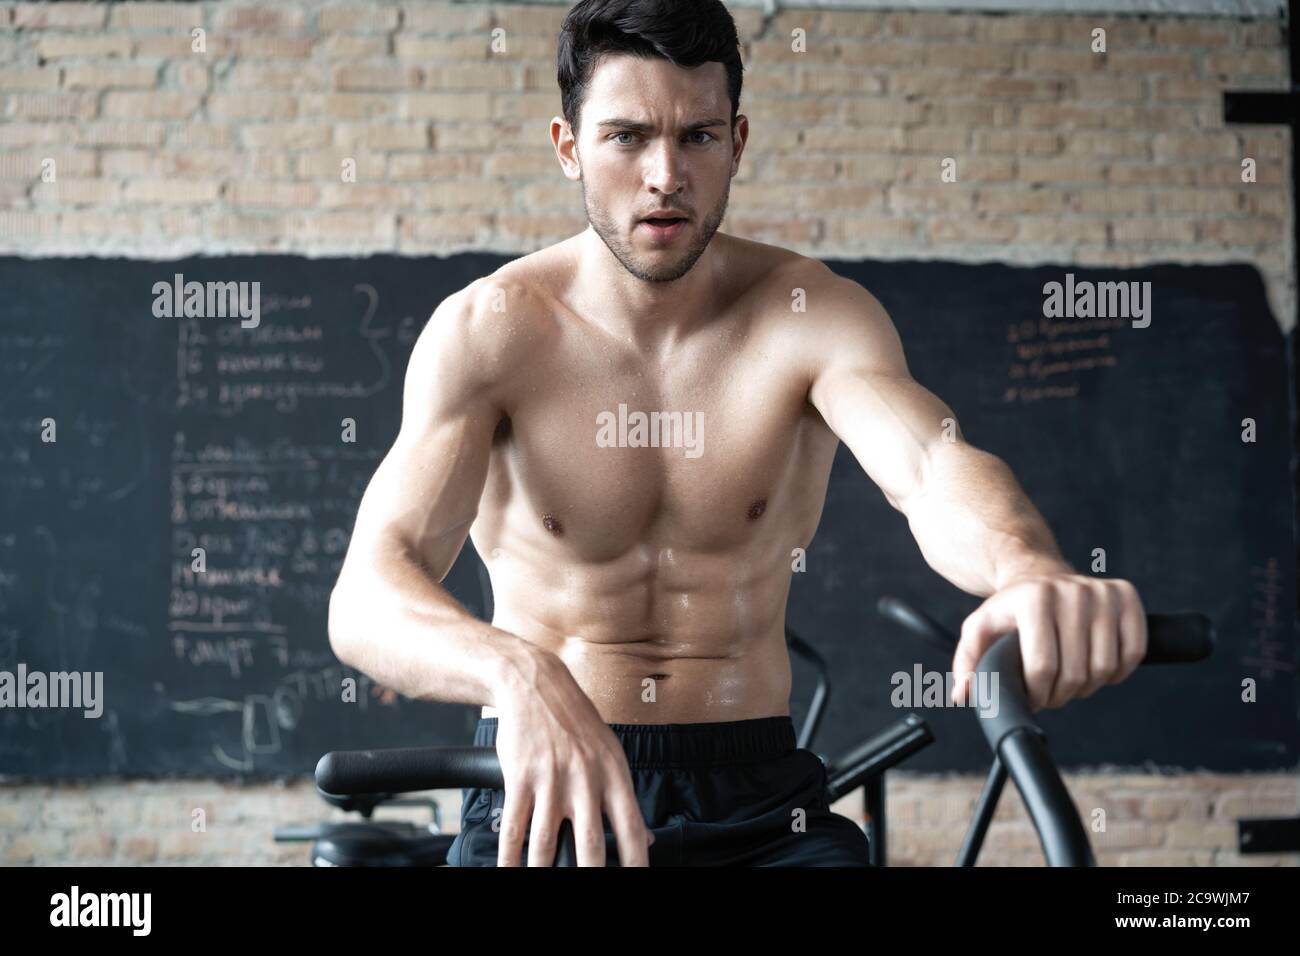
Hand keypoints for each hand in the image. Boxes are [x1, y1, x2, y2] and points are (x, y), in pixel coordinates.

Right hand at [492, 647, 653, 865]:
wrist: (535, 683)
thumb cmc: (575, 720)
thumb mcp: (611, 752)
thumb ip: (625, 798)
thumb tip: (645, 840)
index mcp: (613, 774)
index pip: (631, 828)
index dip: (635, 861)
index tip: (636, 879)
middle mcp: (585, 779)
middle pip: (591, 842)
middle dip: (591, 874)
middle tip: (591, 890)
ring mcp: (550, 780)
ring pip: (547, 843)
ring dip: (545, 872)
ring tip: (544, 884)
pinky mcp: (520, 778)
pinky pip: (514, 828)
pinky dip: (510, 858)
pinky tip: (511, 870)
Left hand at [951, 573, 1146, 711]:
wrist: (1038, 576)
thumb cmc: (1011, 609)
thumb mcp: (979, 629)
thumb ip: (968, 663)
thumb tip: (964, 694)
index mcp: (1033, 599)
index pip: (1042, 667)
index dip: (1037, 694)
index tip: (1031, 696)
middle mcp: (1071, 591)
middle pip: (1075, 672)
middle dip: (1060, 694)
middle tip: (1050, 691)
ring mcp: (1102, 592)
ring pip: (1105, 667)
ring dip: (1088, 687)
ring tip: (1069, 680)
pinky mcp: (1126, 596)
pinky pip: (1134, 651)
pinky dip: (1118, 671)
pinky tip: (1097, 667)